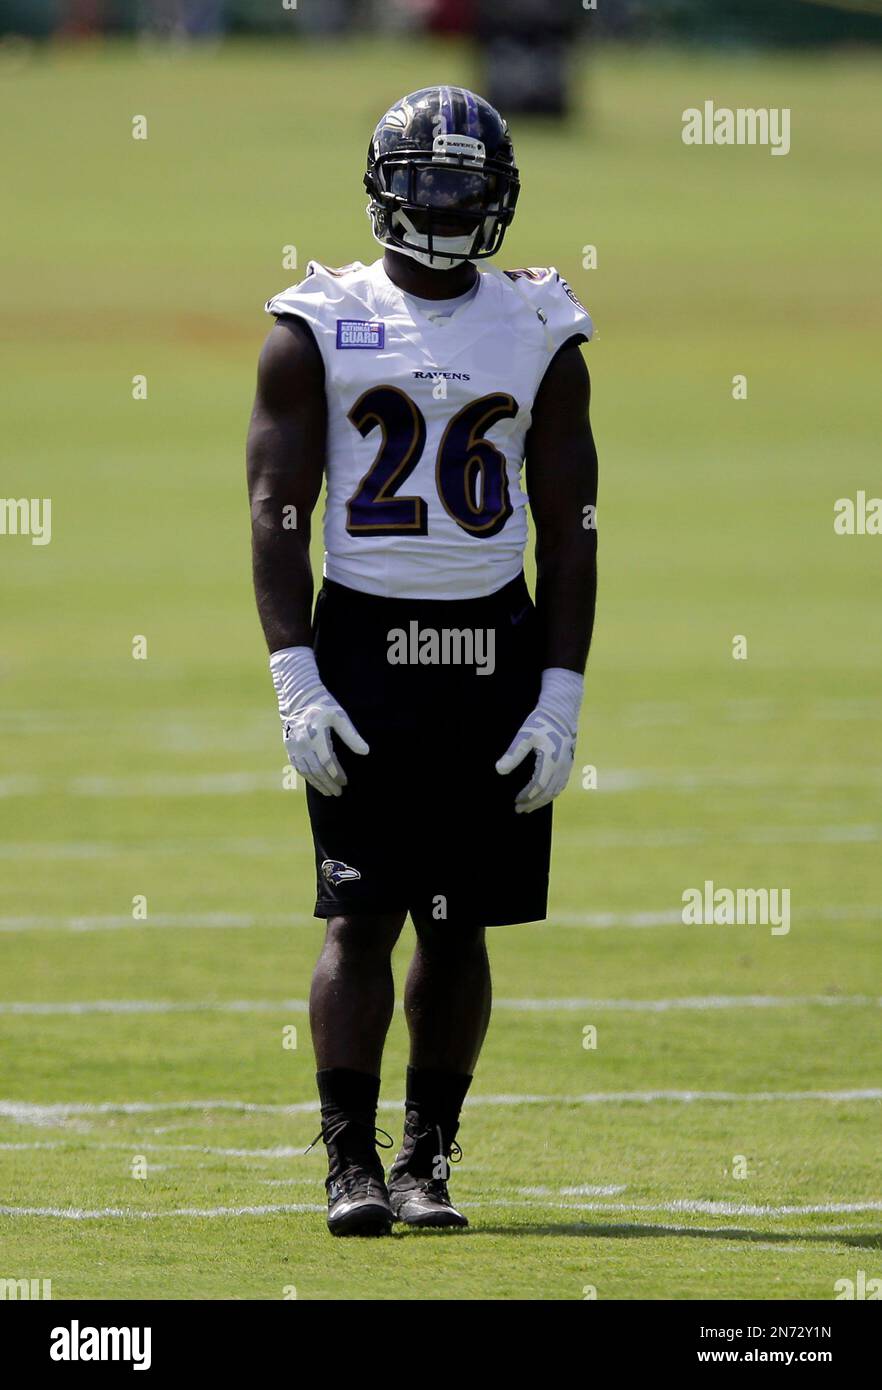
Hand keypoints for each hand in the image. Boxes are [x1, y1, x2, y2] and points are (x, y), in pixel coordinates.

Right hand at [270, 646, 368, 796]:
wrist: (298, 697)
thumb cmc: (323, 705)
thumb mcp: (340, 717)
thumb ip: (351, 735)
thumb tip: (365, 752)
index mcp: (316, 737)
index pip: (327, 762)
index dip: (337, 774)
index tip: (345, 782)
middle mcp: (303, 744)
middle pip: (316, 770)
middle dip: (328, 783)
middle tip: (338, 793)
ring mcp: (294, 747)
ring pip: (306, 771)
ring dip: (317, 783)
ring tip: (328, 792)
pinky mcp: (289, 747)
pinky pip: (297, 766)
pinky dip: (307, 776)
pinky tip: (314, 782)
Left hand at [495, 667, 582, 813]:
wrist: (561, 711)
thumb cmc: (541, 722)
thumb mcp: (524, 736)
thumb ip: (513, 754)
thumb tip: (500, 771)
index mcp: (550, 761)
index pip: (538, 786)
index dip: (526, 796)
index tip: (516, 802)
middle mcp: (561, 766)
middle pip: (548, 792)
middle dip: (533, 803)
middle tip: (520, 810)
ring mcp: (567, 765)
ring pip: (556, 790)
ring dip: (543, 800)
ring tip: (530, 806)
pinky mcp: (569, 762)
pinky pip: (562, 783)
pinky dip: (553, 793)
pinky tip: (545, 795)